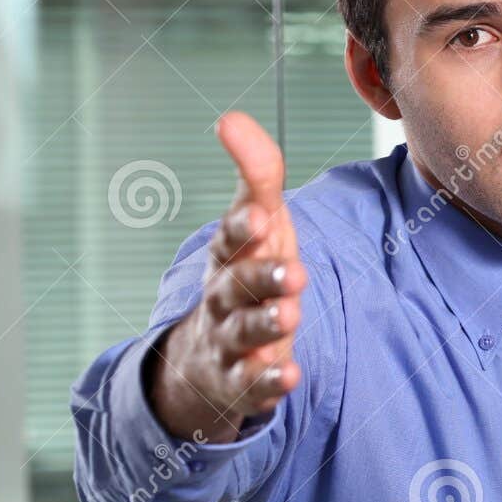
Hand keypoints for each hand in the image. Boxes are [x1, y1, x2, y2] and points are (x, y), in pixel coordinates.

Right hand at [149, 111, 307, 443]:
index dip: (243, 228)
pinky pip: (252, 383)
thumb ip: (256, 174)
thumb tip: (231, 118)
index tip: (261, 217)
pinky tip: (287, 376)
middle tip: (293, 273)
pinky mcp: (241, 380)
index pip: (231, 237)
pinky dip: (267, 381)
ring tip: (291, 317)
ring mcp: (230, 341)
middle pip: (236, 286)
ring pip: (242, 332)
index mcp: (229, 255)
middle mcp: (224, 296)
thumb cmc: (245, 273)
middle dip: (262, 277)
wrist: (208, 355)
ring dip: (265, 324)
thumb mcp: (256, 224)